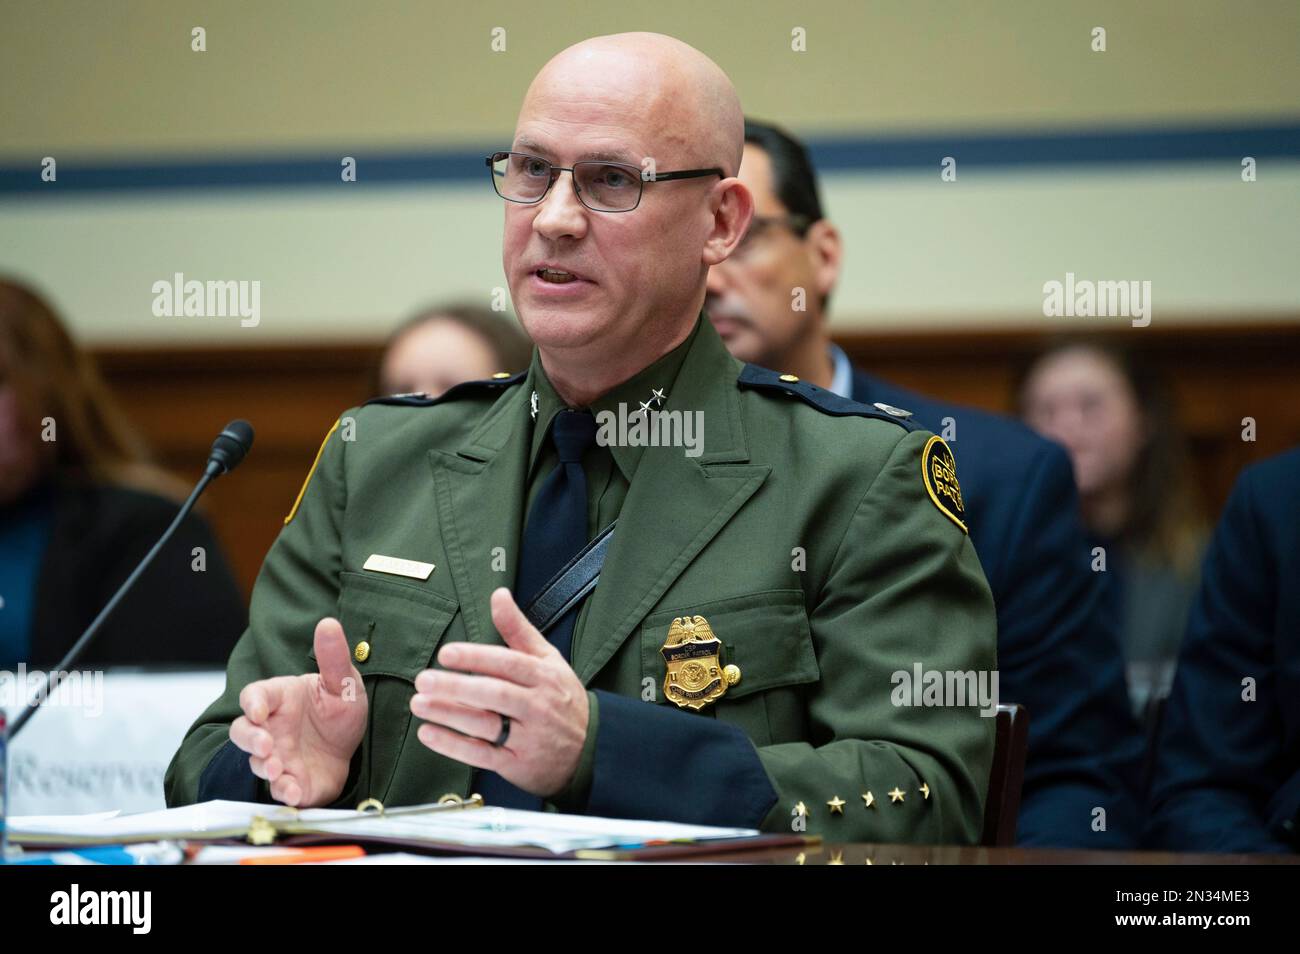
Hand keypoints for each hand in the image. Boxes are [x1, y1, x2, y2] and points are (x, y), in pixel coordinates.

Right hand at [229, 617, 367, 806]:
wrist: (350, 748)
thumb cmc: (337, 709)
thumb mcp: (343, 682)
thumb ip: (333, 657)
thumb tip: (328, 623)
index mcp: (280, 699)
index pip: (255, 695)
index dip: (252, 702)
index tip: (259, 709)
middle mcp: (271, 729)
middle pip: (242, 732)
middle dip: (250, 740)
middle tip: (267, 746)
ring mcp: (277, 757)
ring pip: (257, 763)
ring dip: (265, 767)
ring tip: (278, 769)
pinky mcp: (290, 782)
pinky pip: (279, 790)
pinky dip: (284, 792)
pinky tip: (295, 792)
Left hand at [410, 587, 588, 797]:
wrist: (591, 748)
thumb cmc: (562, 698)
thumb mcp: (548, 659)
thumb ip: (518, 629)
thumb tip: (498, 594)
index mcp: (544, 676)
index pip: (508, 664)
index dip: (476, 658)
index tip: (446, 654)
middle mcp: (537, 706)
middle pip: (494, 694)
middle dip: (457, 687)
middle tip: (424, 679)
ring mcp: (528, 737)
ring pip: (485, 725)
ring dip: (449, 715)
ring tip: (420, 704)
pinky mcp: (517, 763)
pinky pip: (482, 755)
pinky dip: (454, 746)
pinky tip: (429, 733)